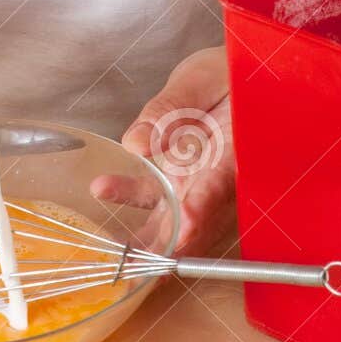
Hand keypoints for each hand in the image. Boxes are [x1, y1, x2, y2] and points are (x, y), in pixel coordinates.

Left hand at [91, 47, 236, 257]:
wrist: (239, 73)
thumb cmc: (229, 74)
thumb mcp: (200, 79)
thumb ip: (170, 108)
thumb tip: (136, 142)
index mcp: (234, 151)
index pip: (219, 188)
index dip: (202, 211)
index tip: (185, 224)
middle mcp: (217, 175)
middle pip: (196, 222)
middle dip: (168, 250)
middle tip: (136, 268)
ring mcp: (197, 179)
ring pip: (172, 217)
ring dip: (144, 237)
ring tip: (112, 247)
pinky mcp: (180, 175)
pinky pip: (154, 193)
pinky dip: (129, 196)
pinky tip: (102, 188)